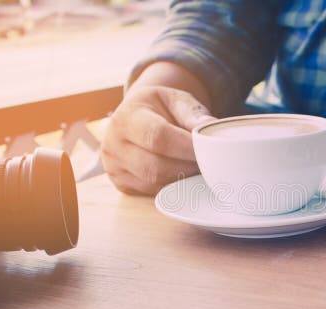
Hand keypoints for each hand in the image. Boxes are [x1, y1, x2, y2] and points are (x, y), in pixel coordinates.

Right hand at [101, 85, 215, 194]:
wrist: (134, 117)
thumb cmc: (158, 108)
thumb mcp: (175, 100)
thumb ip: (193, 114)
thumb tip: (211, 130)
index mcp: (126, 118)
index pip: (157, 137)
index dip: (185, 147)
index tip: (208, 150)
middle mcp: (114, 145)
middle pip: (155, 167)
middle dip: (187, 166)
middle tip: (208, 162)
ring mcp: (115, 168)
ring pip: (155, 183)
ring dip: (183, 179)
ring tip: (198, 167)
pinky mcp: (122, 184)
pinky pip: (153, 192)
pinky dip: (174, 186)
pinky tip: (186, 175)